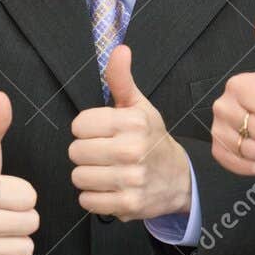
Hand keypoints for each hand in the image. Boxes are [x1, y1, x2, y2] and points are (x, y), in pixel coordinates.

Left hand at [68, 45, 191, 220]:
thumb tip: (119, 49)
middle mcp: (132, 150)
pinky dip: (94, 197)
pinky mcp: (128, 205)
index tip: (102, 132)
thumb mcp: (138, 106)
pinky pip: (87, 201)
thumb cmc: (151, 139)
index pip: (79, 125)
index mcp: (132, 122)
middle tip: (104, 153)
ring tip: (106, 171)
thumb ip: (121, 79)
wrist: (179, 178)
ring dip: (88, 175)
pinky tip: (110, 188)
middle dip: (86, 153)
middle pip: (75, 152)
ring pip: (79, 177)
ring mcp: (131, 180)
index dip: (86, 129)